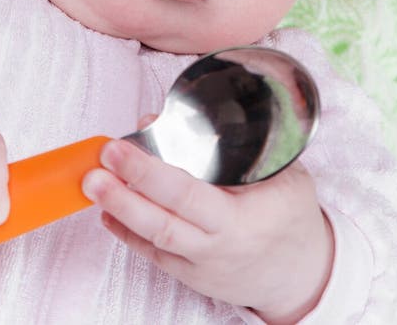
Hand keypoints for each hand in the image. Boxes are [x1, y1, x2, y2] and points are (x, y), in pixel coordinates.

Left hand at [82, 135, 333, 324]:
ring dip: (119, 209)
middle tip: (98, 162)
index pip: (188, 195)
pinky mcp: (192, 276)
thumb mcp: (283, 172)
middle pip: (163, 221)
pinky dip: (128, 232)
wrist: (303, 274)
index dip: (149, 173)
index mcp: (242, 219)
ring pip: (154, 240)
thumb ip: (238, 145)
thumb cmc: (292, 213)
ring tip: (93, 182)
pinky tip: (107, 210)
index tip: (122, 148)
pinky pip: (154, 255)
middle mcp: (218, 246)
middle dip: (124, 191)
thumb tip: (174, 120)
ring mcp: (202, 266)